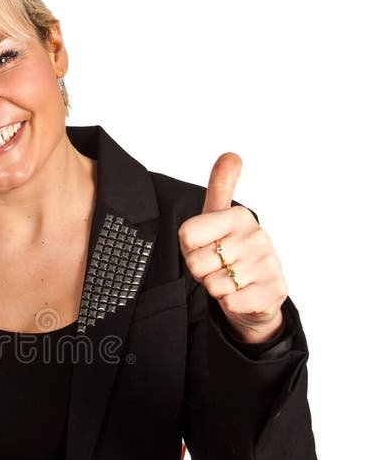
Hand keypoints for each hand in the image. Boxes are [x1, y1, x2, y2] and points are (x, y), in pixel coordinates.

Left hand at [178, 153, 287, 342]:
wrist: (257, 293)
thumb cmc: (230, 253)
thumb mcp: (218, 219)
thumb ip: (219, 188)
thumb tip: (231, 155)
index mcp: (239, 216)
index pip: (187, 237)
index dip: (190, 249)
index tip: (206, 247)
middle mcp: (257, 236)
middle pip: (197, 264)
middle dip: (203, 271)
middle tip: (220, 267)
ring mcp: (268, 264)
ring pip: (213, 285)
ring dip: (217, 288)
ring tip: (232, 280)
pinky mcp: (273, 291)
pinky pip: (230, 303)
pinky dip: (231, 304)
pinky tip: (242, 294)